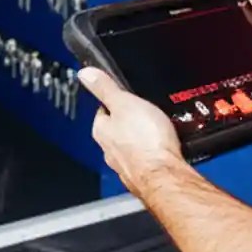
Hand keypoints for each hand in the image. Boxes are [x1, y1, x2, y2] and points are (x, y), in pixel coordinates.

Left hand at [79, 67, 187, 195]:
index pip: (102, 111)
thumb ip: (104, 87)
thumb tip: (85, 74)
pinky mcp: (145, 177)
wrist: (165, 175)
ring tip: (158, 132)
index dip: (114, 102)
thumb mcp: (124, 102)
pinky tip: (165, 151)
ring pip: (132, 148)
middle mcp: (110, 151)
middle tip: (145, 114)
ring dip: (143, 141)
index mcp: (102, 130)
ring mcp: (127, 166)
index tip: (122, 97)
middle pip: (117, 131)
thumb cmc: (146, 142)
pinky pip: (148, 162)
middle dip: (130, 123)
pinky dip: (155, 156)